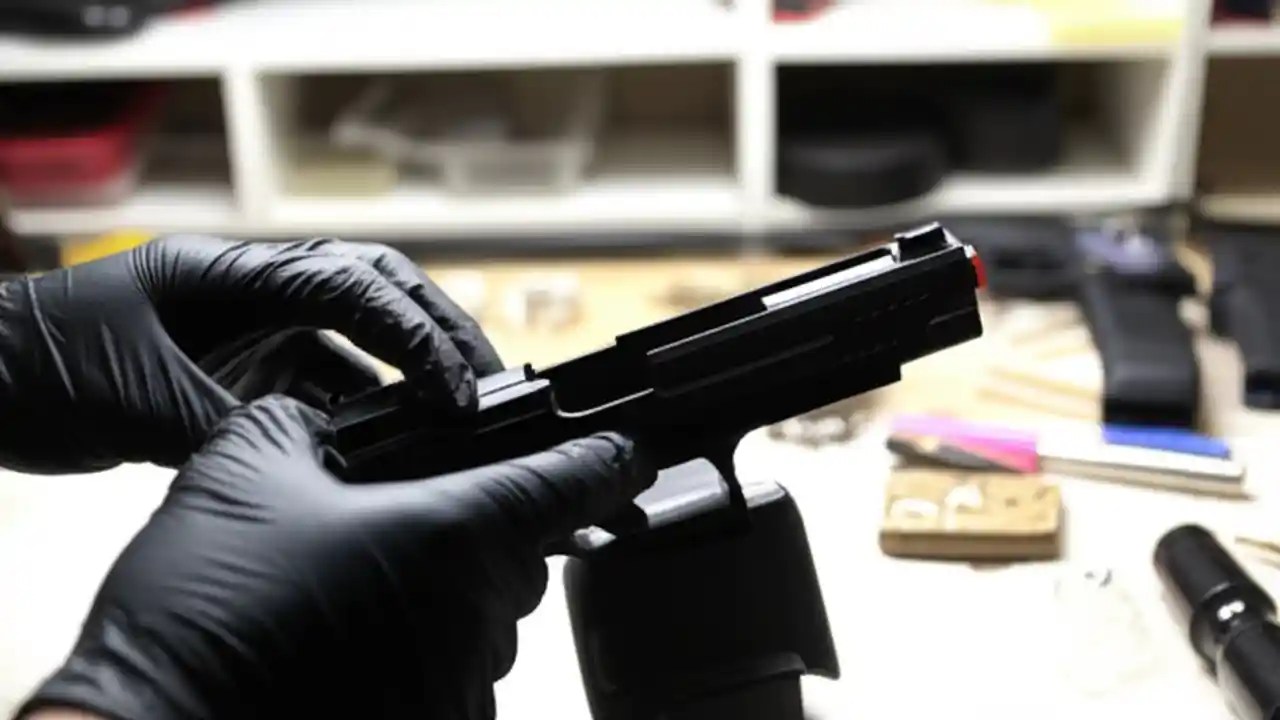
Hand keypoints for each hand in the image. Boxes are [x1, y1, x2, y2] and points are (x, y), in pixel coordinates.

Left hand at [0, 236, 501, 472]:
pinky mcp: (241, 371)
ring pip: (354, 341)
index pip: (353, 285)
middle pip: (375, 291)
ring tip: (458, 417)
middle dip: (438, 332)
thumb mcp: (139, 399)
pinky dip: (359, 411)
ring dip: (407, 374)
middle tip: (490, 384)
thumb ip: (229, 427)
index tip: (457, 390)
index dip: (415, 334)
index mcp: (233, 273)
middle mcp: (254, 293)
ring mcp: (251, 330)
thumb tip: (312, 464)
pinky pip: (320, 386)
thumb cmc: (41, 365)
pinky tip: (390, 444)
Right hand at [18, 396, 653, 719]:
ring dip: (445, 597)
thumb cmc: (204, 608)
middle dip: (482, 529)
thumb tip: (330, 419)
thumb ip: (312, 421)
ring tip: (356, 591)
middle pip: (522, 554)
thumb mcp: (245, 465)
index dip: (606, 458)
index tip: (630, 452)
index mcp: (455, 533)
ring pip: (486, 621)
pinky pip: (457, 678)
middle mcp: (478, 614)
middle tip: (405, 522)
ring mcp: (462, 685)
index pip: (571, 484)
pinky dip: (422, 654)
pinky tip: (352, 648)